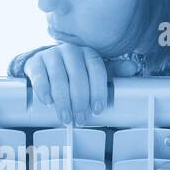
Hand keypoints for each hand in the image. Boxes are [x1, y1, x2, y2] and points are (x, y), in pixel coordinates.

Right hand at [24, 43, 140, 124]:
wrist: (43, 62)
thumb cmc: (72, 70)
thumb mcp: (92, 70)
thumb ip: (112, 71)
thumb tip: (134, 68)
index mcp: (88, 52)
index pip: (97, 71)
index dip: (98, 91)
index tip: (97, 110)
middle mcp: (70, 50)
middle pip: (78, 77)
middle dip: (80, 101)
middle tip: (80, 119)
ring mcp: (51, 55)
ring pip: (59, 79)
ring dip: (63, 101)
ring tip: (66, 117)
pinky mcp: (35, 62)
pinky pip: (40, 77)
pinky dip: (44, 91)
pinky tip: (48, 103)